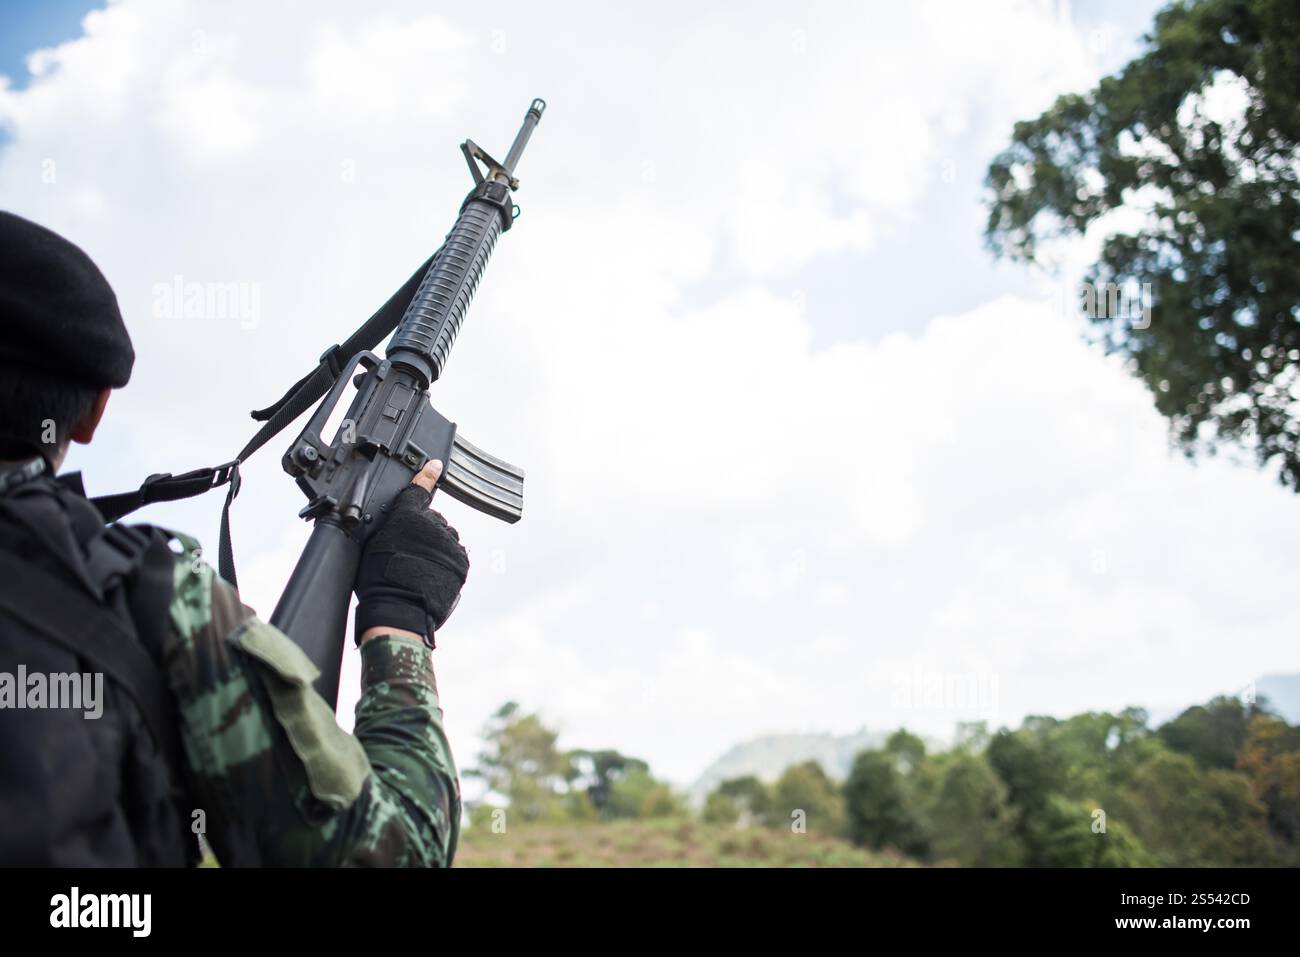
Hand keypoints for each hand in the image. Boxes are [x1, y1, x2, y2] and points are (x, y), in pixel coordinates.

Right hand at [354, 460, 469, 645]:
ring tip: (419, 567)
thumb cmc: (378, 579)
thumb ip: (392, 525)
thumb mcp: (374, 543)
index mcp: (409, 516)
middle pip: (432, 520)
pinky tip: (431, 573)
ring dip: (437, 546)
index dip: (426, 477)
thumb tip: (396, 522)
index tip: (437, 465)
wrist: (400, 609)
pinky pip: (454, 555)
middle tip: (408, 552)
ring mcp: (450, 543)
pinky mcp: (461, 561)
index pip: (419, 489)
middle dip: (424, 531)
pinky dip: (446, 561)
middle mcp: (434, 525)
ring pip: (445, 538)